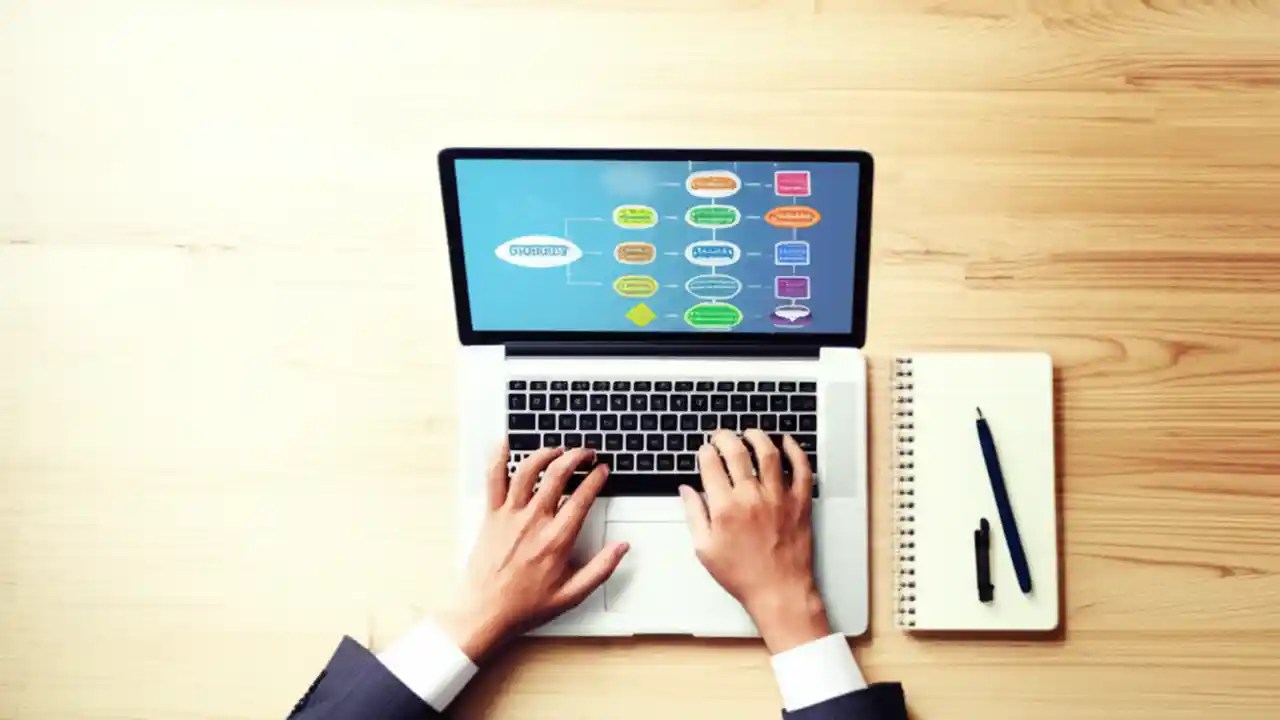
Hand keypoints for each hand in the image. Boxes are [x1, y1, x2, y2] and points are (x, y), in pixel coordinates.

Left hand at [439, 443, 627, 660]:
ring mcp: (510, 515)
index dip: (596, 478)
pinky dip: (497, 457)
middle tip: (585, 453)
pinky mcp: (491, 516)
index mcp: (556, 540)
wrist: (484, 612)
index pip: (582, 497)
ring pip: (528, 470)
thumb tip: (622, 548)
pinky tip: (504, 443)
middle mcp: (533, 521)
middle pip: (558, 474)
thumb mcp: (572, 595)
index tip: (602, 471)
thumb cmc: (524, 606)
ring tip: (557, 450)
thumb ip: (600, 569)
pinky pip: (493, 479)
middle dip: (576, 456)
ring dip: (545, 453)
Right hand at [680, 429, 828, 653]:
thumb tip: (686, 490)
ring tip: (750, 433)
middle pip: (737, 452)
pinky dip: (796, 451)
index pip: (711, 465)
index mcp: (725, 508)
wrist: (779, 591)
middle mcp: (751, 497)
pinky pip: (802, 469)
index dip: (705, 452)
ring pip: (769, 453)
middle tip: (721, 435)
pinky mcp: (800, 503)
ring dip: (757, 437)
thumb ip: (694, 514)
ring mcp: (778, 498)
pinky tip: (787, 442)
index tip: (705, 450)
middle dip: (725, 437)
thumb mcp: (705, 549)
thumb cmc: (742, 575)